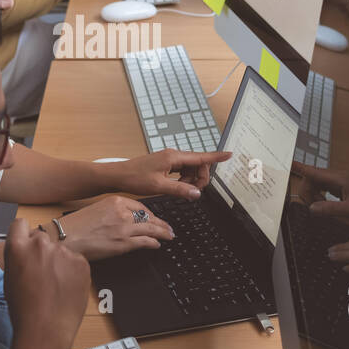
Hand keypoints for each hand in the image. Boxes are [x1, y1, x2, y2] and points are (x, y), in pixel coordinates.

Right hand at [3, 217, 89, 348]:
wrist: (45, 330)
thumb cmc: (24, 310)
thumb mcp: (9, 279)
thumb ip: (17, 258)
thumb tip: (24, 251)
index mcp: (18, 247)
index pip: (20, 224)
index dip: (23, 234)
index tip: (27, 244)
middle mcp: (40, 244)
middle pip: (42, 238)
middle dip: (42, 251)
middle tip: (42, 274)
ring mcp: (63, 252)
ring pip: (60, 251)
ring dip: (58, 262)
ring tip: (55, 287)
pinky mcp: (81, 261)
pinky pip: (76, 261)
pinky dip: (73, 272)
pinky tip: (66, 289)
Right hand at [59, 196, 173, 260]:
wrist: (65, 237)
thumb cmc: (76, 226)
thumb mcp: (97, 210)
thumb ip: (113, 212)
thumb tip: (126, 220)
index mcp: (115, 201)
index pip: (141, 206)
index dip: (151, 214)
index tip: (156, 218)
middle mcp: (122, 213)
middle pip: (148, 217)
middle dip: (161, 224)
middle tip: (169, 228)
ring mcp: (124, 228)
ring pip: (151, 229)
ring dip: (162, 233)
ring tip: (168, 236)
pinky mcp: (123, 243)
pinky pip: (145, 241)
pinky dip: (153, 243)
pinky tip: (156, 244)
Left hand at [111, 150, 231, 201]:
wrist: (119, 175)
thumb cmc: (134, 177)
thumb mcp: (159, 187)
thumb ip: (180, 189)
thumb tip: (197, 192)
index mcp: (173, 157)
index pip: (200, 157)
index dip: (216, 157)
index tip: (229, 155)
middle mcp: (173, 155)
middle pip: (198, 164)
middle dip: (199, 178)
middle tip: (192, 191)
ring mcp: (170, 159)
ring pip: (190, 169)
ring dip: (190, 180)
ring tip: (180, 190)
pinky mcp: (166, 164)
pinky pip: (182, 171)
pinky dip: (183, 180)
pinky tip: (176, 187)